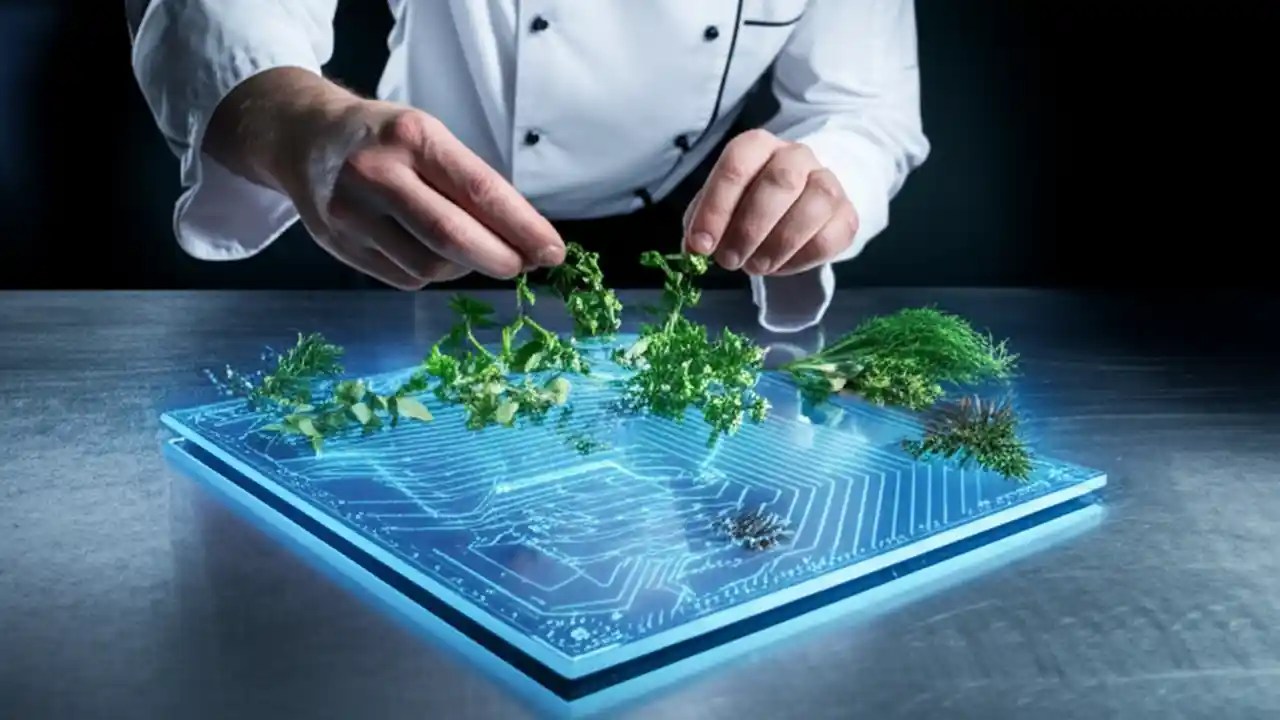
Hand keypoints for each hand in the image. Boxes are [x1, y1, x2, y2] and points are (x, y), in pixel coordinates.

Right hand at [207, 69, 563, 289]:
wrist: (304, 139)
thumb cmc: (385, 140)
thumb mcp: (429, 138)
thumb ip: (473, 185)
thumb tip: (528, 242)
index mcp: (412, 136)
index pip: (480, 191)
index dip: (523, 228)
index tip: (553, 251)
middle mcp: (377, 173)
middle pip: (453, 237)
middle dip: (501, 258)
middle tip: (524, 265)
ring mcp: (352, 213)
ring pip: (430, 266)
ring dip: (466, 268)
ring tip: (475, 252)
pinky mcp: (340, 245)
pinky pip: (405, 278)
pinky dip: (434, 274)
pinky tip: (437, 255)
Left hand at [683, 129, 857, 275]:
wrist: (798, 203)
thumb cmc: (749, 203)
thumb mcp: (720, 206)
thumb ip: (703, 223)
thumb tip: (694, 247)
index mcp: (757, 145)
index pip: (737, 165)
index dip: (716, 207)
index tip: (701, 245)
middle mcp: (795, 155)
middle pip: (780, 183)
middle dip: (749, 229)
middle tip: (730, 260)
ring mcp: (827, 181)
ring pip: (812, 207)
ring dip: (777, 245)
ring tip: (755, 266)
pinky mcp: (846, 214)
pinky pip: (828, 238)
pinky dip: (799, 260)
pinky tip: (780, 265)